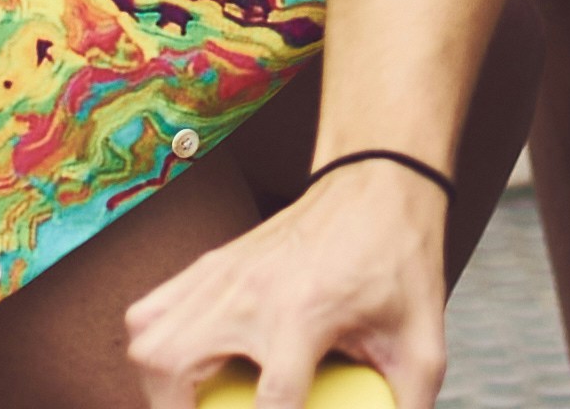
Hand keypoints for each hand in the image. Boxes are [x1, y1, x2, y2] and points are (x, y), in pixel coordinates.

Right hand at [116, 154, 449, 408]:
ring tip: (188, 404)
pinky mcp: (212, 263)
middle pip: (170, 365)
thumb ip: (408, 403)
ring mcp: (223, 274)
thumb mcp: (421, 341)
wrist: (377, 182)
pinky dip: (155, 346)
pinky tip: (182, 365)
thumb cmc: (399, 259)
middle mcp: (251, 293)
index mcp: (303, 315)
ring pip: (148, 339)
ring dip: (160, 385)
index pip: (270, 402)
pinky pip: (152, 310)